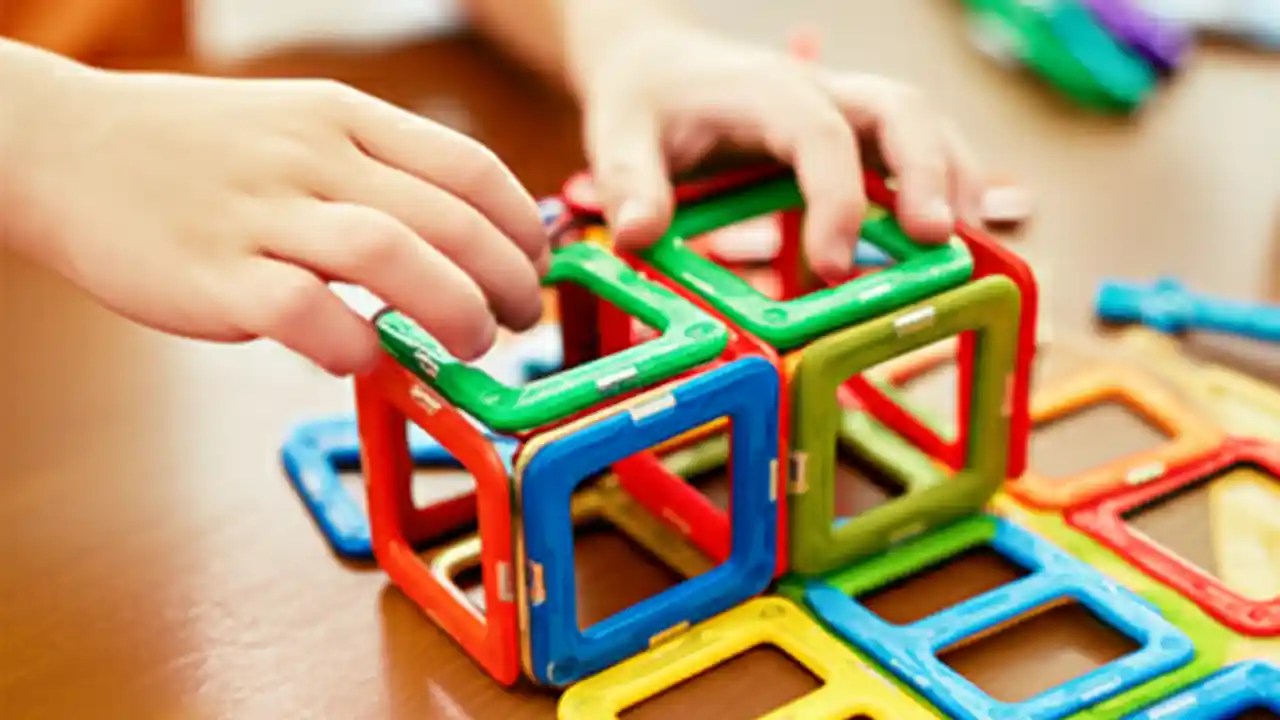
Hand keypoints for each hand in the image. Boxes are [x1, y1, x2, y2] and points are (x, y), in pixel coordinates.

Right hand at [0, 46, 547, 374]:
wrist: (69, 148)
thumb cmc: (202, 151)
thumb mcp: (301, 128)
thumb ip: (379, 173)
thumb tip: (467, 240)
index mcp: (345, 118)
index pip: (470, 168)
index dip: (522, 228)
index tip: (534, 267)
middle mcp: (312, 158)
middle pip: (450, 220)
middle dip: (507, 281)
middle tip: (516, 319)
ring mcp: (261, 214)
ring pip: (392, 257)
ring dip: (453, 311)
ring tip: (470, 344)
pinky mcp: (213, 274)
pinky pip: (307, 314)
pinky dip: (355, 345)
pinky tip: (366, 357)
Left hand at [575, 22, 1028, 279]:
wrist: (659, 65)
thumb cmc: (644, 104)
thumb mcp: (619, 137)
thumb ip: (629, 184)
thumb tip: (638, 236)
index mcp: (764, 91)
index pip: (819, 134)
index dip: (835, 199)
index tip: (831, 269)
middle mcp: (818, 91)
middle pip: (899, 109)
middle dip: (927, 172)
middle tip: (937, 241)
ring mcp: (845, 107)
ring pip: (922, 123)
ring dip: (951, 178)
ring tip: (967, 247)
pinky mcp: (855, 132)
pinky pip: (916, 146)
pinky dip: (944, 184)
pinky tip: (950, 237)